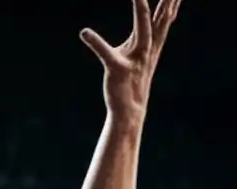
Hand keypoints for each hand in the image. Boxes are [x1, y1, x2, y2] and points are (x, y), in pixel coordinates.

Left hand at [80, 0, 181, 120]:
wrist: (130, 108)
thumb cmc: (133, 77)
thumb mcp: (142, 51)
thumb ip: (146, 32)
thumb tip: (153, 17)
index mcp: (153, 43)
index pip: (165, 17)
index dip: (171, 2)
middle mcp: (148, 49)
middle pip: (161, 20)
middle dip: (168, 3)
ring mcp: (135, 59)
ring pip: (142, 32)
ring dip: (141, 13)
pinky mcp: (118, 69)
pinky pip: (106, 53)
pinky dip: (96, 42)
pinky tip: (85, 32)